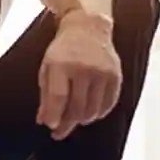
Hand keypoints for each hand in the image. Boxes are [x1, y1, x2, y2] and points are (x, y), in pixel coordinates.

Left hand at [37, 10, 121, 139]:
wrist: (87, 27)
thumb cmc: (64, 49)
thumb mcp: (47, 67)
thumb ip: (46, 94)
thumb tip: (44, 120)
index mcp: (62, 64)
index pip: (58, 97)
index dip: (54, 116)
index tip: (51, 126)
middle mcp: (84, 68)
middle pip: (76, 107)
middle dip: (67, 124)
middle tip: (60, 131)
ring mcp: (102, 72)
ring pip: (93, 110)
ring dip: (82, 120)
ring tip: (74, 119)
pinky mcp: (115, 76)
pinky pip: (108, 105)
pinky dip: (98, 113)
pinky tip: (90, 113)